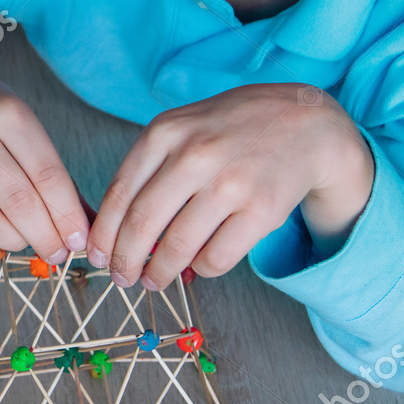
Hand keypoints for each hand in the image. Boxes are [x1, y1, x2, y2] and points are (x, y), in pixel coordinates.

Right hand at [0, 69, 90, 263]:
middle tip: (57, 254)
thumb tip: (81, 219)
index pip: (47, 175)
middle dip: (45, 237)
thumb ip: (47, 166)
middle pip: (19, 203)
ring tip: (25, 242)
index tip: (78, 240)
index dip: (67, 215)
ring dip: (13, 243)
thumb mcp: (18, 119)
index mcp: (7, 114)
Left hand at [86, 84, 373, 288]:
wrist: (306, 122)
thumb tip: (115, 233)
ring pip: (177, 247)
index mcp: (165, 133)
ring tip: (154, 280)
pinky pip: (217, 257)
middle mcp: (195, 156)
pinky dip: (201, 270)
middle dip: (124, 261)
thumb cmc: (231, 130)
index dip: (103, 235)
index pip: (119, 195)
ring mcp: (230, 183)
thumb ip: (148, 170)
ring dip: (159, 273)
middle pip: (142, 225)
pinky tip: (197, 266)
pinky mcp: (261, 209)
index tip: (97, 257)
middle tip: (121, 279)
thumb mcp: (182, 128)